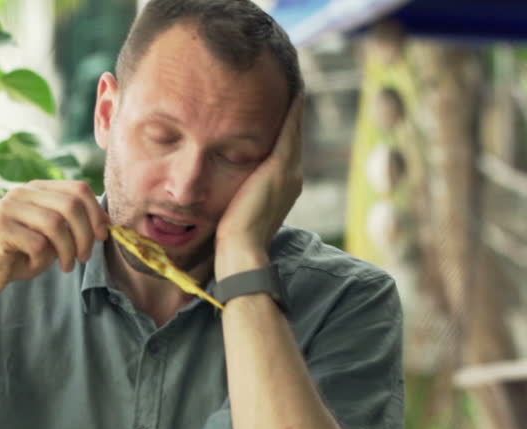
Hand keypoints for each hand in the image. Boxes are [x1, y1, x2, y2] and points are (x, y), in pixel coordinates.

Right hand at [0, 180, 109, 296]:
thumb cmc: (20, 255)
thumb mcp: (51, 238)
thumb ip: (72, 226)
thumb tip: (106, 223)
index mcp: (37, 189)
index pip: (79, 188)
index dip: (97, 212)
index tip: (102, 236)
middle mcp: (22, 192)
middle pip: (71, 204)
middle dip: (86, 235)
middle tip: (85, 257)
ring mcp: (8, 207)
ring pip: (56, 224)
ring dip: (68, 250)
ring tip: (67, 266)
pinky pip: (37, 243)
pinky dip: (42, 259)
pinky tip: (35, 264)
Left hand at [215, 95, 304, 276]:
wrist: (241, 250)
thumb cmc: (232, 237)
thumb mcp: (238, 207)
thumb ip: (242, 192)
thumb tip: (230, 187)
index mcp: (282, 185)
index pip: (285, 148)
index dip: (286, 126)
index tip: (283, 103)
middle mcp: (292, 176)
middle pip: (293, 135)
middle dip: (293, 110)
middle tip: (294, 82)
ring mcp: (290, 172)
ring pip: (294, 130)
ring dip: (295, 105)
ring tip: (295, 80)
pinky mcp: (280, 169)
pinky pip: (289, 131)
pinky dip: (293, 111)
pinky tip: (294, 90)